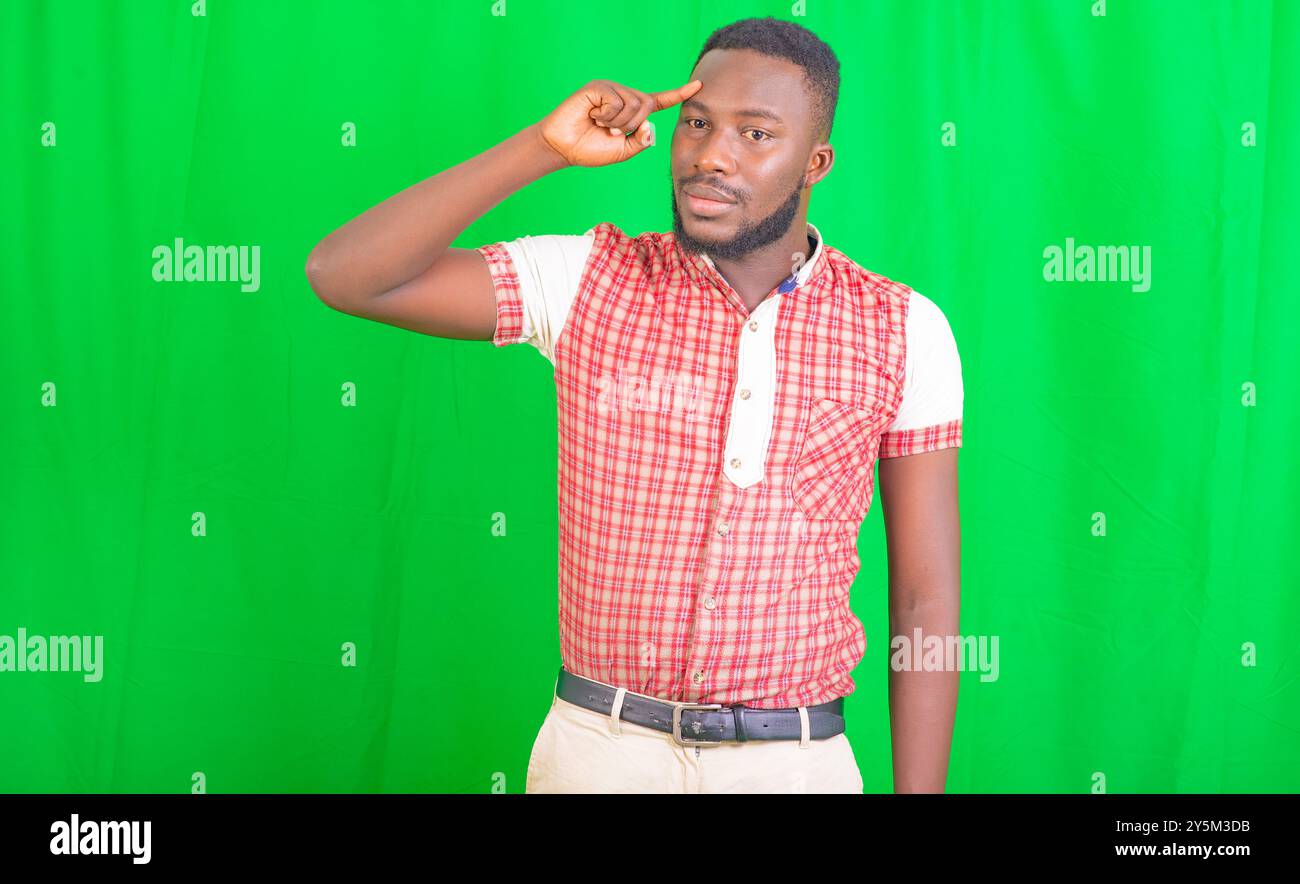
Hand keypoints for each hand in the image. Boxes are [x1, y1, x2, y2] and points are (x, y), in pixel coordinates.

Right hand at [535, 78, 702, 167]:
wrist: (563, 147)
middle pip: (647, 106)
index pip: (660, 101)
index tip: (699, 86)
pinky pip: (616, 101)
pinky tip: (592, 116)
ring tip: (600, 125)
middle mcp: (625, 97)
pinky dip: (606, 115)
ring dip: (618, 122)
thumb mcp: (623, 151)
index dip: (679, 94)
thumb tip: (649, 124)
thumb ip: (642, 141)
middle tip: (611, 132)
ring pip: (633, 104)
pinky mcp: (599, 87)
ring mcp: (612, 90)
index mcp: (633, 112)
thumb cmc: (590, 149)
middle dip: (632, 125)